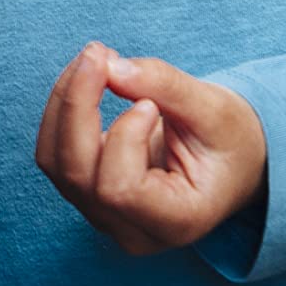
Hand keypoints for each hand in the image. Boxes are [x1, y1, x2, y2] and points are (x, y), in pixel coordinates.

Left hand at [35, 40, 269, 254]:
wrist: (230, 159)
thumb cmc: (229, 139)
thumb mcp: (213, 108)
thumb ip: (165, 85)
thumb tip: (108, 65)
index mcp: (176, 222)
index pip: (121, 189)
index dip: (124, 136)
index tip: (150, 104)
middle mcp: (134, 231)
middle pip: (77, 174)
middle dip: (78, 105)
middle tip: (100, 53)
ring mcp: (106, 217)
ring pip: (56, 162)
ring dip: (65, 101)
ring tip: (96, 59)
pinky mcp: (89, 194)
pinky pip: (55, 153)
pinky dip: (63, 108)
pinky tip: (88, 77)